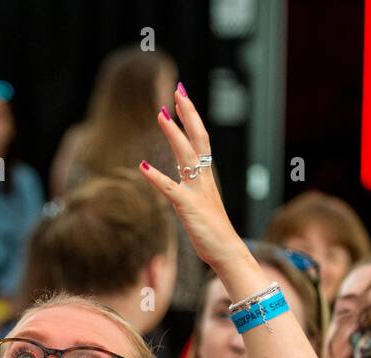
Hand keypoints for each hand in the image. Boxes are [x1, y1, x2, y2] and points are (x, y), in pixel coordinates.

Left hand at [137, 83, 243, 270]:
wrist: (227, 252)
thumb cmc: (212, 233)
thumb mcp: (200, 206)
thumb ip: (188, 191)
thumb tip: (175, 182)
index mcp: (206, 178)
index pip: (200, 140)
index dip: (191, 118)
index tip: (182, 98)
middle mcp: (204, 179)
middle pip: (197, 139)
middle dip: (187, 114)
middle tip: (178, 91)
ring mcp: (197, 192)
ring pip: (186, 156)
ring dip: (173, 134)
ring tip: (161, 114)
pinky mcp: (188, 208)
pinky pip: (170, 189)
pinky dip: (156, 177)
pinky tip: (143, 167)